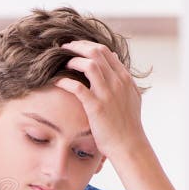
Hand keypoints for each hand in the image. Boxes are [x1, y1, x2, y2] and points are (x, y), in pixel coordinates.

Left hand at [54, 40, 148, 160]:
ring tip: (61, 63)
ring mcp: (107, 94)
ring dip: (72, 61)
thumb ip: (122, 77)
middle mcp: (117, 82)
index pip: (105, 51)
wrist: (128, 144)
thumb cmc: (127, 123)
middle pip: (96, 52)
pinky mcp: (96, 107)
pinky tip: (57, 81)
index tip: (74, 47)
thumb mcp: (131, 95)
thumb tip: (113, 57)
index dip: (87, 45)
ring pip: (89, 65)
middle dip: (77, 47)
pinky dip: (65, 81)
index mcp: (124, 78)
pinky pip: (78, 87)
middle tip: (63, 50)